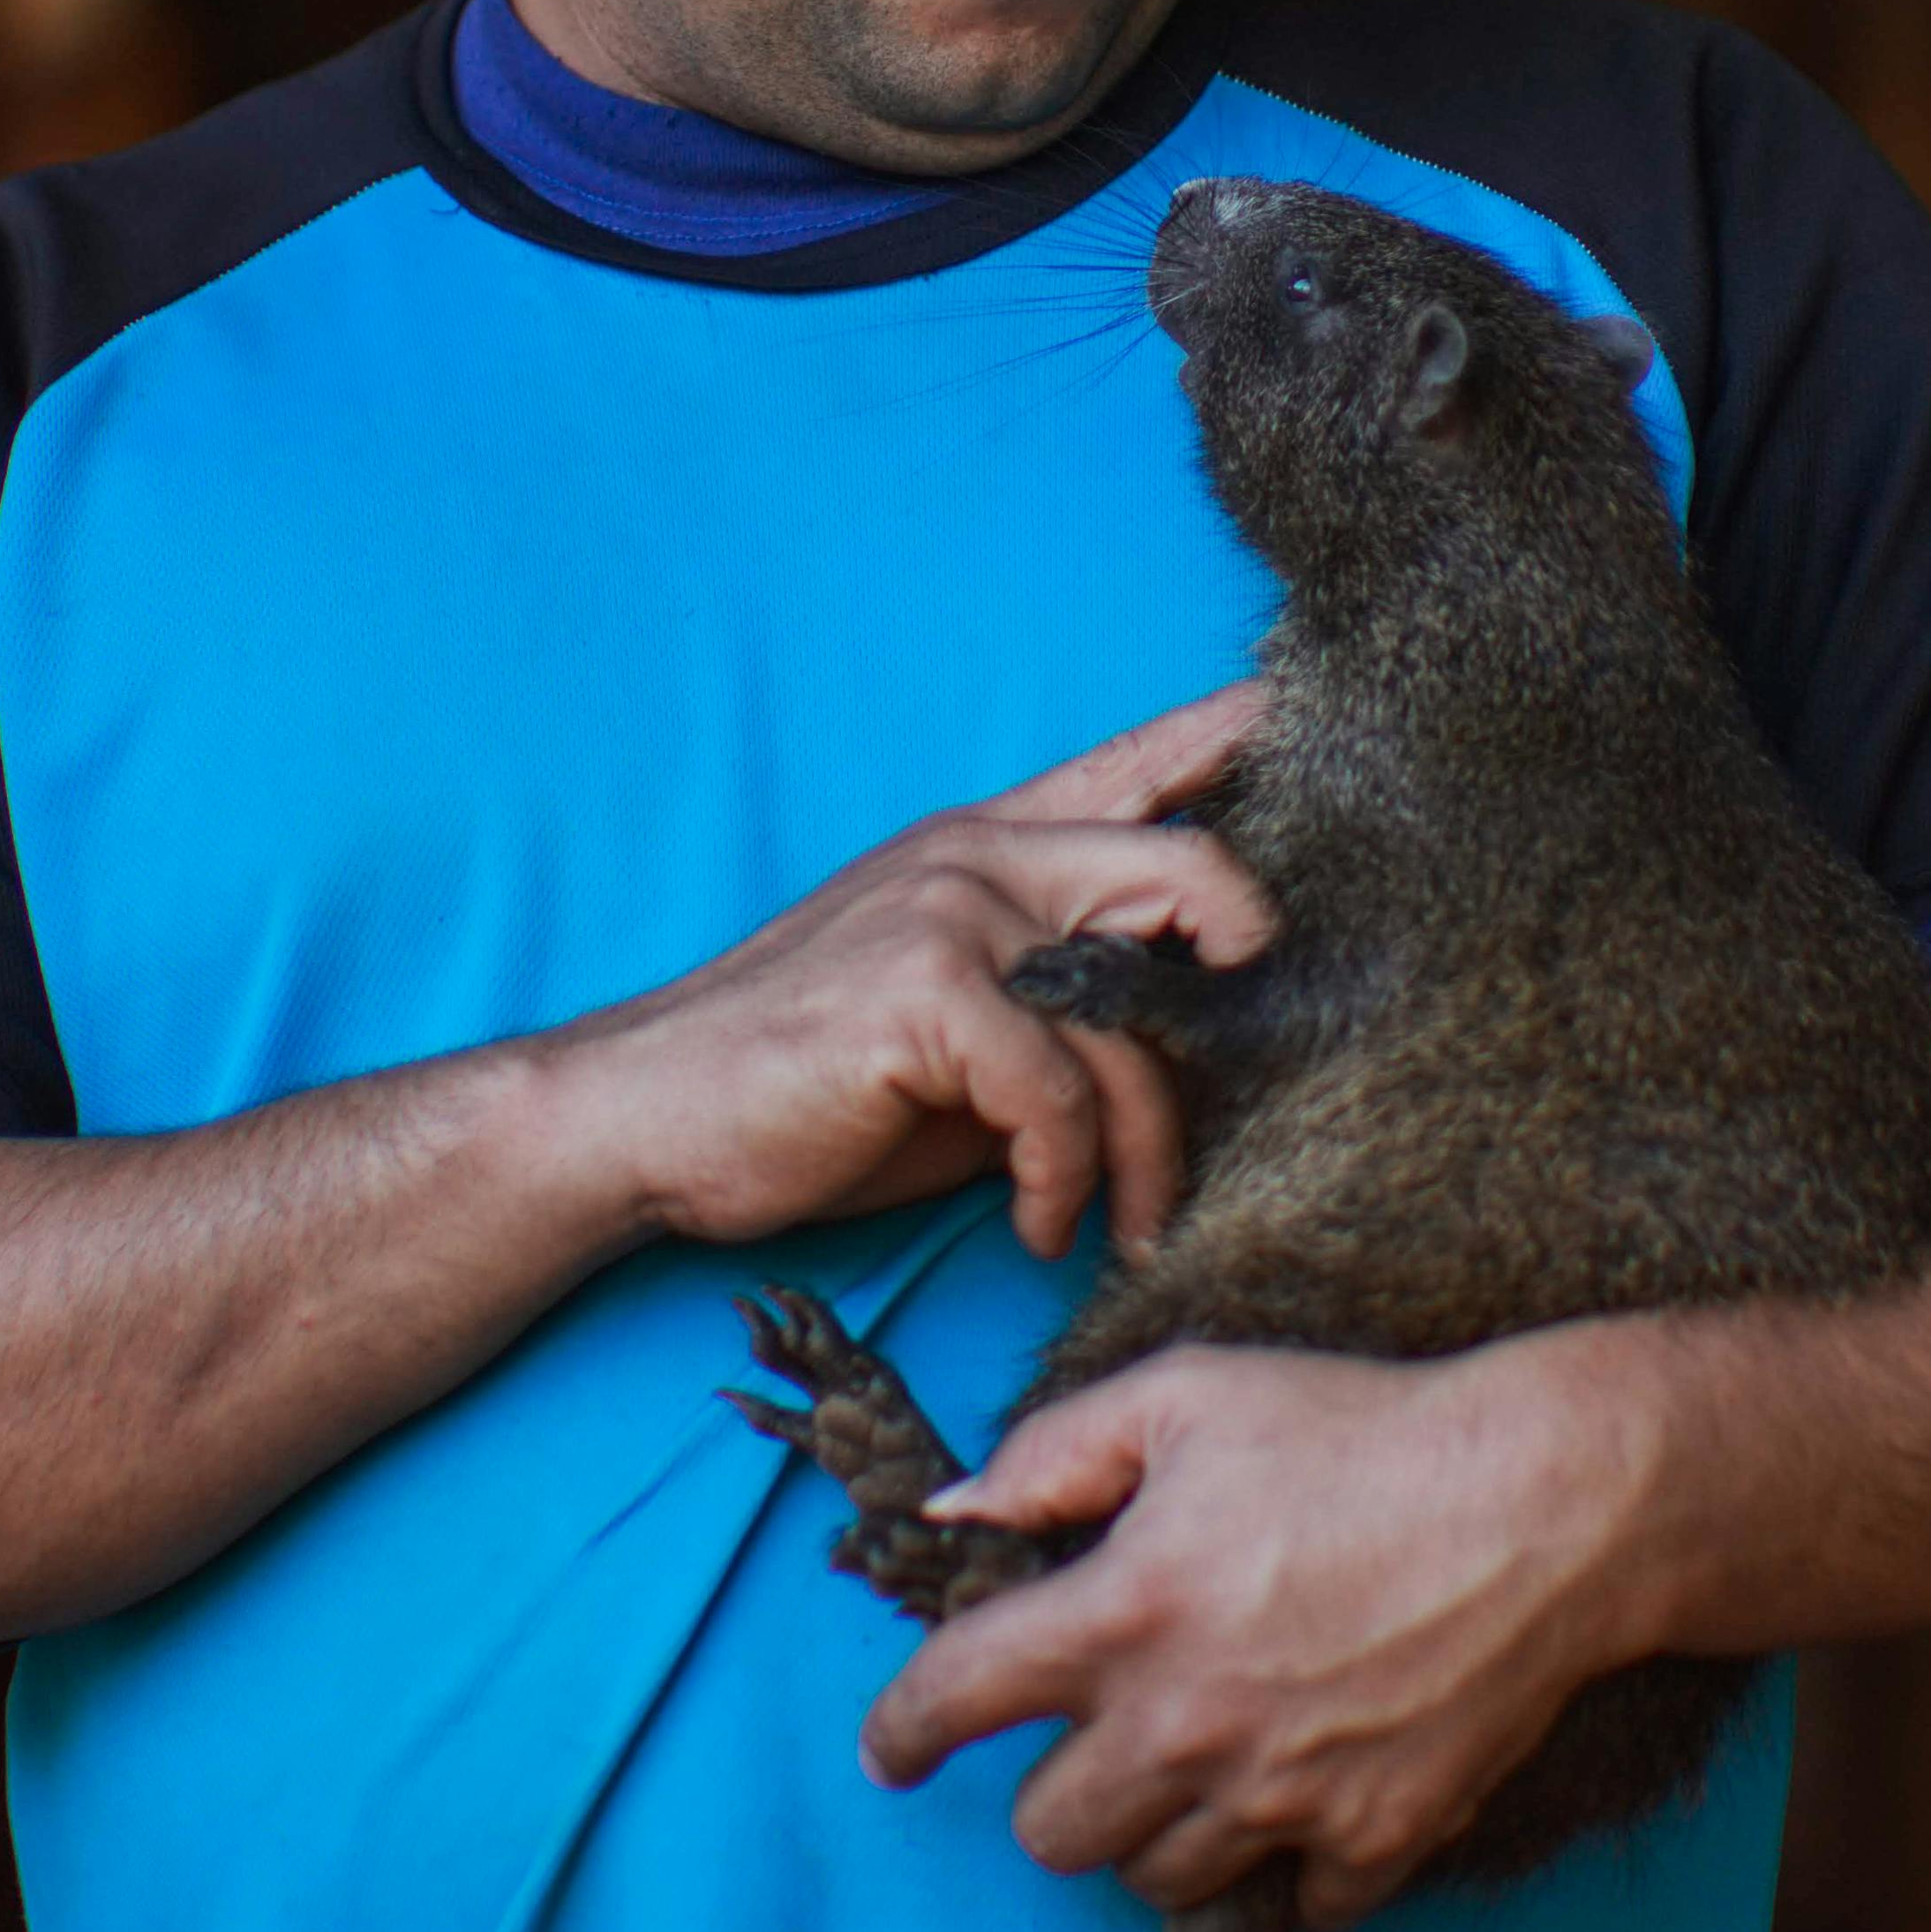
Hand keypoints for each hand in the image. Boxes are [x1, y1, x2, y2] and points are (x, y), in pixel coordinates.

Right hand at [550, 684, 1272, 1261]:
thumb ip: (1053, 1004)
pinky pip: (1060, 1096)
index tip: (1286, 706)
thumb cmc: (803, 1087)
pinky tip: (1039, 1225)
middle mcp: (979, 855)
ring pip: (1136, 1023)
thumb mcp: (949, 1027)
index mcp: (983, 845)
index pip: (1125, 767)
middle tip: (1256, 1089)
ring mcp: (952, 913)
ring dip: (1147, 1152)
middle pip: (1188, 873)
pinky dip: (1065, 1180)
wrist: (644, 1116)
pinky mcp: (924, 992)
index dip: (1214, 736)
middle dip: (1246, 982)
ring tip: (1120, 1223)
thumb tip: (1176, 1051)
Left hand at [860, 1329, 1663, 1930]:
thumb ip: (1055, 1452)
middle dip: (1057, 1785)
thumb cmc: (1355, 1429)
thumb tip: (959, 1509)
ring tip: (1204, 1752)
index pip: (958, 1700)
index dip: (900, 1732)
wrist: (1538, 1500)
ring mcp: (1278, 1797)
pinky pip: (1291, 1900)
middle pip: (1051, 1833)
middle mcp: (1183, 1725)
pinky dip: (1288, 1858)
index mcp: (1122, 1613)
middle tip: (1100, 1729)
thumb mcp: (1188, 1393)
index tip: (888, 1753)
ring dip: (1160, 1827)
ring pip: (1157, 1877)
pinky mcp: (1371, 1841)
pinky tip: (1308, 1779)